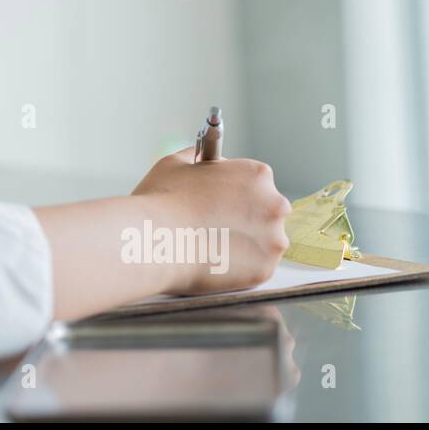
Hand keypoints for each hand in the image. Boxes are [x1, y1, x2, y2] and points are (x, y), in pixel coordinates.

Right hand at [131, 147, 290, 294]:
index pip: (254, 182)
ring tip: (211, 246)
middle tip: (214, 225)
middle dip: (244, 217)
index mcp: (257, 174)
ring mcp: (273, 240)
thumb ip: (199, 159)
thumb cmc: (163, 200)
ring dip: (243, 243)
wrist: (154, 242)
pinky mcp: (264, 270)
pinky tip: (214, 261)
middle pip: (265, 211)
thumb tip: (202, 160)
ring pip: (263, 242)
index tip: (218, 201)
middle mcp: (274, 205)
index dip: (233, 191)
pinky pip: (254, 267)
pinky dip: (238, 267)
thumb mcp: (177, 163)